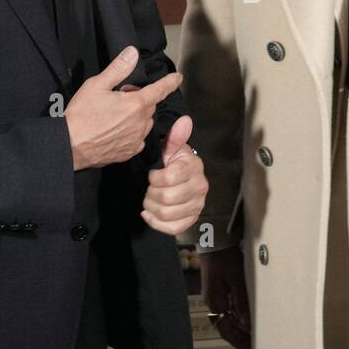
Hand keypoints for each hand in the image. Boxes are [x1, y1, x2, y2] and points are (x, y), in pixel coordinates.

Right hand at [64, 47, 181, 170]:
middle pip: (149, 106)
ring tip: (115, 115)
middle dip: (140, 98)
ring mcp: (136, 139)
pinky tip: (116, 130)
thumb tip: (133, 52)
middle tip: (119, 97)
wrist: (69, 146)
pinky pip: (138, 139)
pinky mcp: (129, 153)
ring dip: (137, 116)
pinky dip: (132, 132)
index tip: (178, 77)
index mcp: (136, 104)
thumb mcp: (97, 85)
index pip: (160, 89)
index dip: (170, 82)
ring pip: (145, 123)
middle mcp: (141, 123)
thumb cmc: (81, 114)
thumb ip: (118, 68)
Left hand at [140, 115, 206, 235]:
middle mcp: (200, 187)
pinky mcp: (192, 219)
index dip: (154, 178)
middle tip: (148, 189)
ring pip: (168, 214)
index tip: (152, 174)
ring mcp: (197, 205)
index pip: (168, 179)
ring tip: (149, 200)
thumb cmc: (172, 162)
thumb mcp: (171, 148)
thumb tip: (184, 121)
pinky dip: (156, 223)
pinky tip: (149, 214)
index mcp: (193, 168)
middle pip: (167, 199)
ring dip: (151, 208)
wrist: (180, 177)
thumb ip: (175, 137)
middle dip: (151, 194)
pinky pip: (173, 228)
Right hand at [200, 244, 250, 348]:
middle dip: (242, 340)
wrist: (214, 239)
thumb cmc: (225, 257)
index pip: (228, 331)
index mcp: (216, 303)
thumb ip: (243, 303)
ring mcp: (216, 297)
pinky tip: (249, 321)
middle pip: (228, 328)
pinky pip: (230, 310)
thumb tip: (248, 325)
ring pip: (230, 320)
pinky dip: (240, 318)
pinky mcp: (219, 290)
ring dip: (242, 331)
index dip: (241, 343)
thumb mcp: (237, 279)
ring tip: (256, 340)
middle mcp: (214, 303)